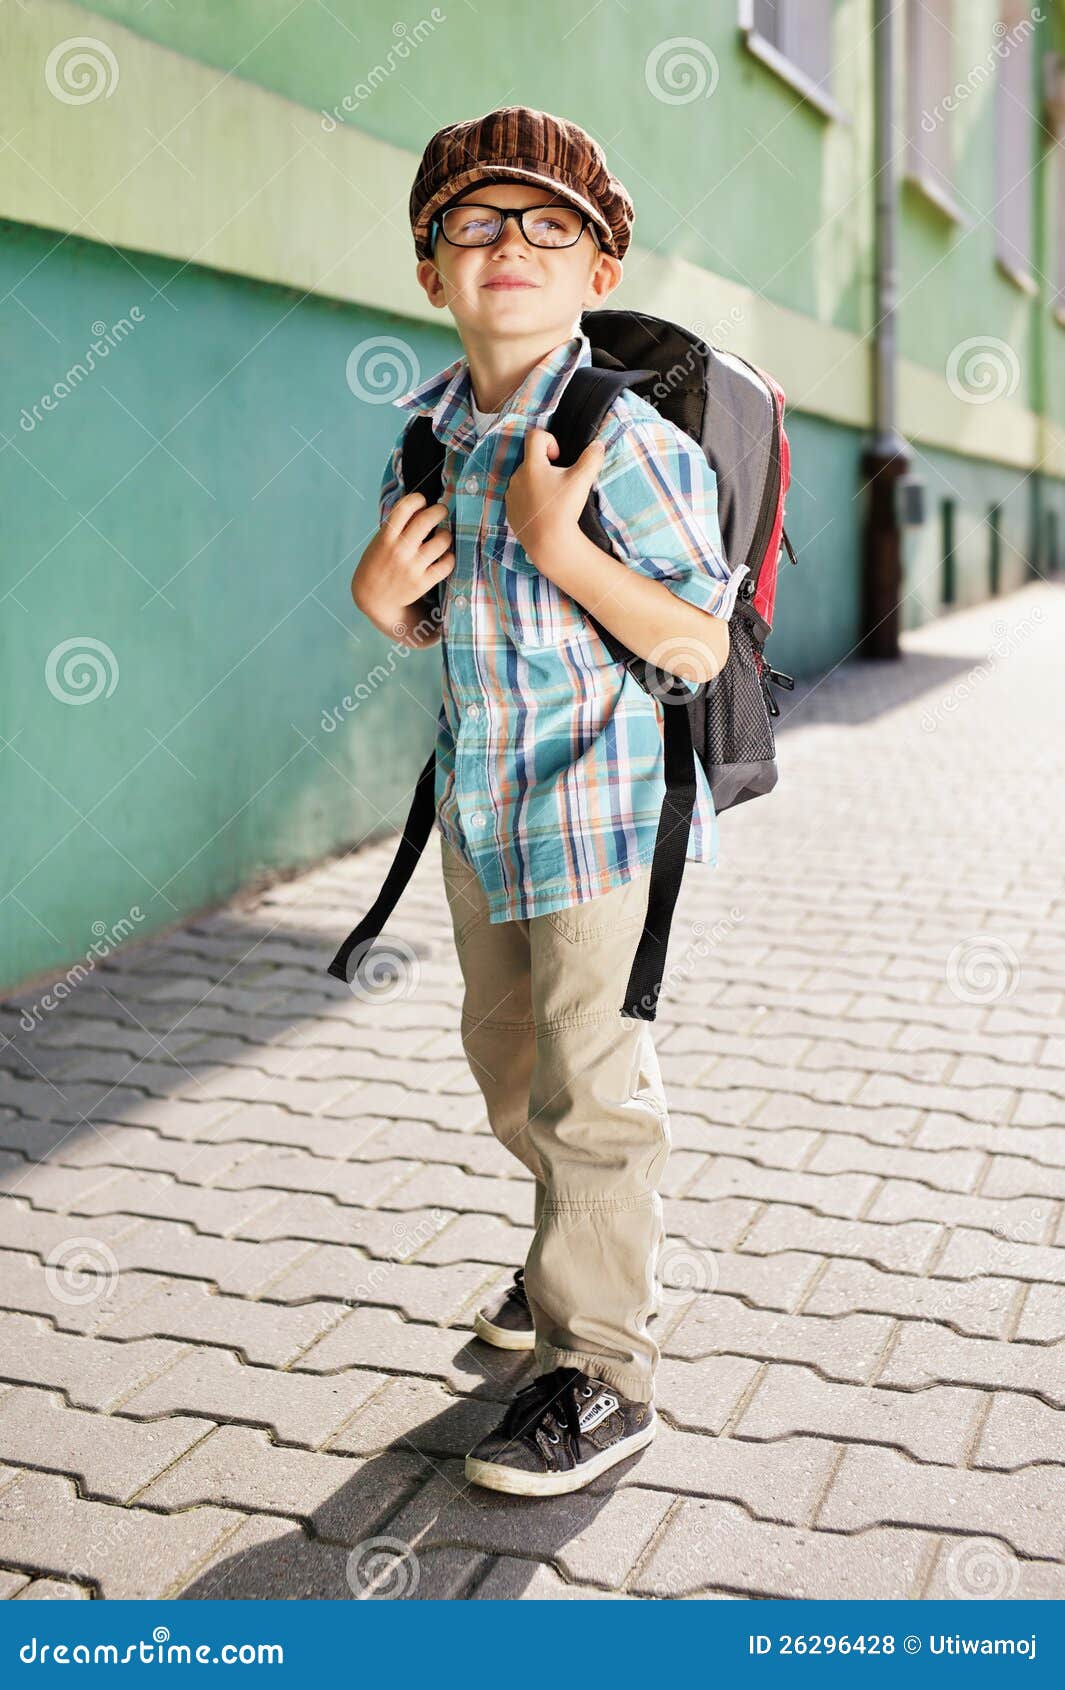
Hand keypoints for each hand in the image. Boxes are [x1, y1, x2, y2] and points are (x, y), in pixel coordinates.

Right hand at [351, 492, 454, 620]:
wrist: (373, 597)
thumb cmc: (379, 563)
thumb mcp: (381, 541)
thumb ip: (399, 525)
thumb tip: (424, 507)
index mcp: (386, 537)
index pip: (405, 507)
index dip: (418, 499)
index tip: (422, 501)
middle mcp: (400, 550)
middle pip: (427, 520)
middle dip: (439, 510)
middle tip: (442, 512)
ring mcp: (412, 567)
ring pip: (442, 541)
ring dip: (446, 534)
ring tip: (443, 536)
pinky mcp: (423, 583)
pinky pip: (447, 564)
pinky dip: (449, 557)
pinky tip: (445, 556)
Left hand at [505, 427, 605, 566]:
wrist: (548, 543)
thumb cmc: (564, 510)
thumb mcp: (582, 481)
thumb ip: (592, 458)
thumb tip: (598, 445)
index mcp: (531, 465)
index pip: (535, 436)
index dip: (550, 440)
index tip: (558, 458)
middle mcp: (517, 477)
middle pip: (532, 460)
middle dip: (547, 466)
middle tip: (561, 485)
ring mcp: (512, 494)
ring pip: (526, 478)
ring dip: (538, 482)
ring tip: (552, 501)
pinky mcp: (510, 510)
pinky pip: (520, 496)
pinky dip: (531, 499)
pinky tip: (543, 512)